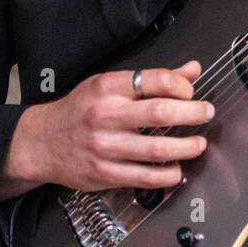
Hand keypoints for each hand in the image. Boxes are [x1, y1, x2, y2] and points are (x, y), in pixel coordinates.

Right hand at [0, 60, 212, 198]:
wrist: (41, 142)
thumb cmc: (80, 110)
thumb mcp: (109, 85)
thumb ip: (153, 79)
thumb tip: (192, 70)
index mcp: (108, 88)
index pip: (156, 80)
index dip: (183, 85)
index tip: (192, 91)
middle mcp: (106, 115)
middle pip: (161, 113)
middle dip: (193, 113)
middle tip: (206, 113)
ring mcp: (105, 147)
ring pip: (157, 148)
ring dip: (186, 147)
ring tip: (198, 143)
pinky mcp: (105, 174)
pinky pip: (145, 176)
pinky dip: (168, 174)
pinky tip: (177, 169)